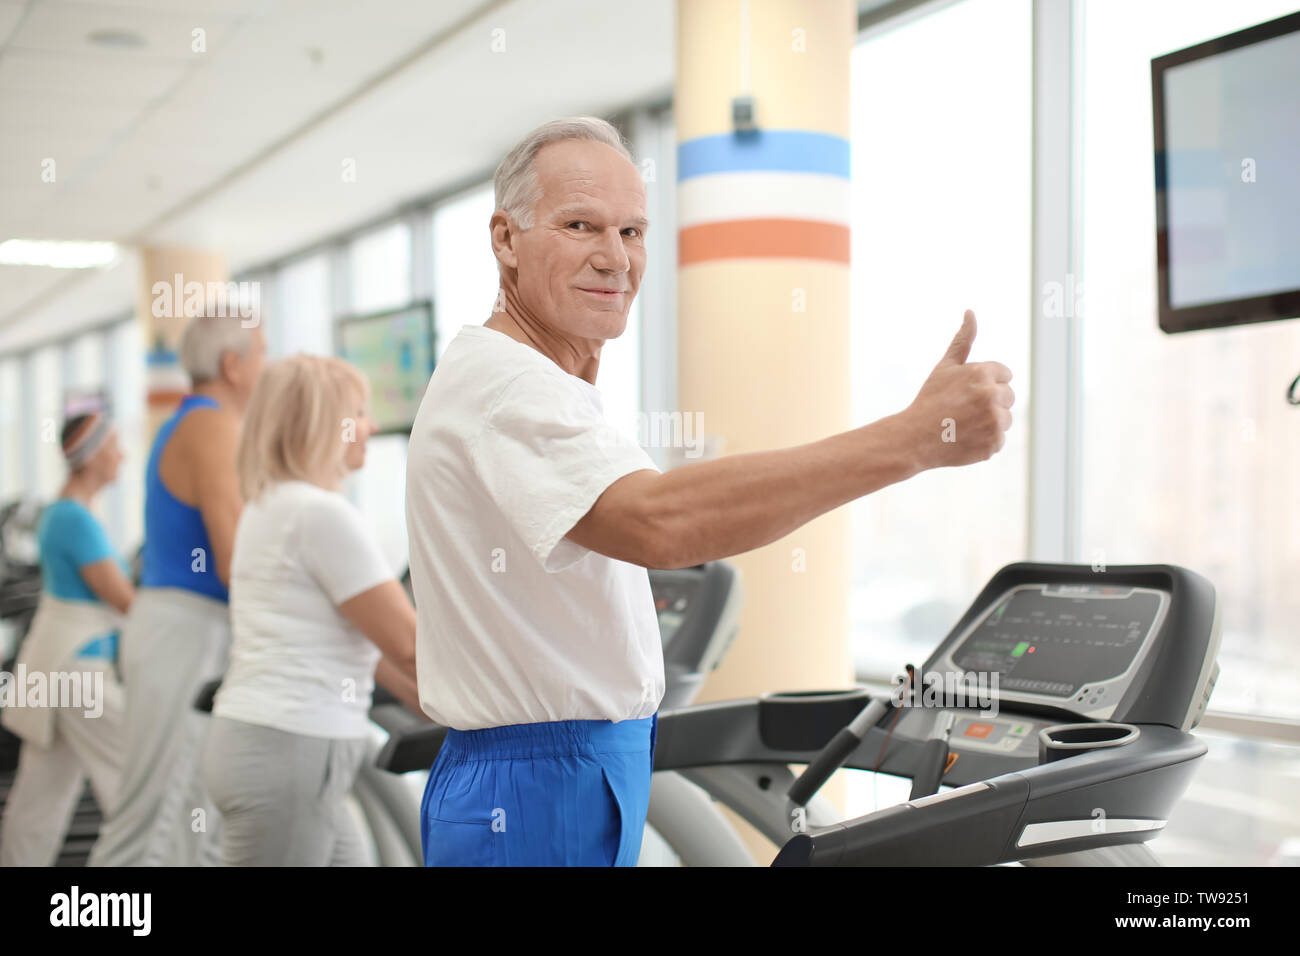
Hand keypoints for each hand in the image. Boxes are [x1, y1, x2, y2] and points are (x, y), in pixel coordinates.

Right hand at [902, 310, 1014, 469]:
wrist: (913, 438)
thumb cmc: (929, 400)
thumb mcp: (945, 367)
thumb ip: (963, 340)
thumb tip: (971, 311)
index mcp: (984, 372)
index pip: (1005, 375)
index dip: (986, 384)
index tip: (967, 394)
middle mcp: (992, 394)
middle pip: (1008, 397)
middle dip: (990, 403)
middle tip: (963, 411)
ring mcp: (995, 420)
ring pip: (1005, 419)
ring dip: (989, 423)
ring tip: (963, 426)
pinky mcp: (995, 443)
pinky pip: (999, 440)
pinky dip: (985, 442)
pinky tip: (965, 440)